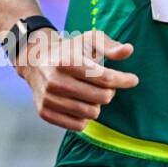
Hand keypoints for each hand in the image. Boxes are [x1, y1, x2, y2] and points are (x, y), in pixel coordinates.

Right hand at [13, 29, 138, 131]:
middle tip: (103, 84)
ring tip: (89, 93)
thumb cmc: (69, 51)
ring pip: (92, 113)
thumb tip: (128, 50)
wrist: (35, 61)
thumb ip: (110, 46)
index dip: (124, 80)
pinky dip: (84, 117)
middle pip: (103, 98)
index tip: (132, 79)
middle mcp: (54, 80)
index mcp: (66, 61)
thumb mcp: (88, 41)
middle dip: (108, 91)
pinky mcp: (44, 112)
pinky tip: (79, 104)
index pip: (106, 78)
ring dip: (96, 104)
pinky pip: (79, 125)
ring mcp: (48, 98)